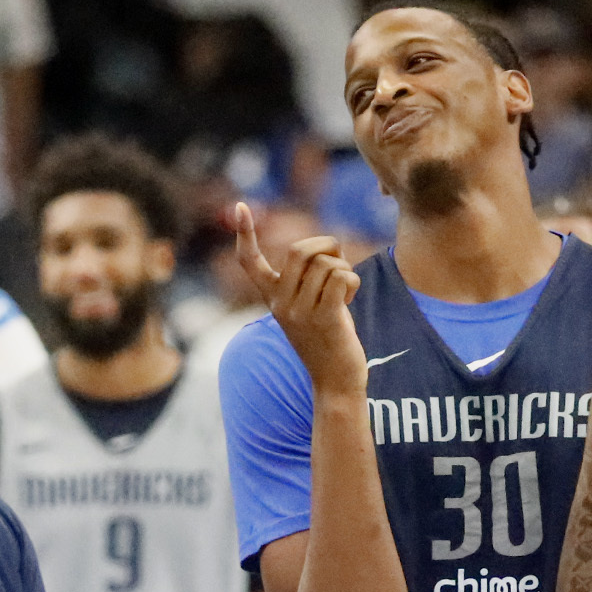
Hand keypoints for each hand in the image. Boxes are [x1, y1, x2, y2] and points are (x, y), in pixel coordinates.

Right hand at [231, 201, 364, 397]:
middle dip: (326, 247)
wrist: (335, 384)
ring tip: (345, 292)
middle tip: (339, 264)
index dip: (244, 234)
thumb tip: (323, 248)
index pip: (250, 263)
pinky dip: (352, 281)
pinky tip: (350, 299)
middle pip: (299, 249)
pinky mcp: (325, 318)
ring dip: (345, 269)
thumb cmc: (327, 341)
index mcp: (272, 300)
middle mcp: (280, 305)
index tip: (239, 207)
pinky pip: (340, 277)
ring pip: (326, 263)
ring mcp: (300, 313)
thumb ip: (307, 280)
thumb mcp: (308, 307)